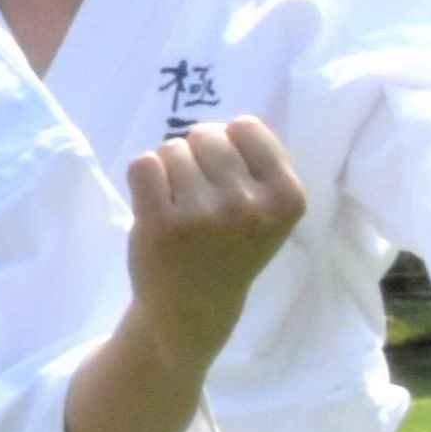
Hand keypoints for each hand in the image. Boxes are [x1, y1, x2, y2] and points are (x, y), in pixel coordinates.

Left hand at [124, 115, 305, 353]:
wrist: (194, 307)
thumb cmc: (229, 248)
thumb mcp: (266, 209)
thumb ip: (257, 164)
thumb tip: (224, 123)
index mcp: (286, 197)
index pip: (246, 125)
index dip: (228, 141)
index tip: (226, 173)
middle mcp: (248, 206)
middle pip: (206, 134)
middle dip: (196, 152)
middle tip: (198, 192)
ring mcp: (203, 216)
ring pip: (172, 148)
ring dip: (170, 169)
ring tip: (179, 203)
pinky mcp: (160, 225)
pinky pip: (144, 164)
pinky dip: (144, 177)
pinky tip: (155, 204)